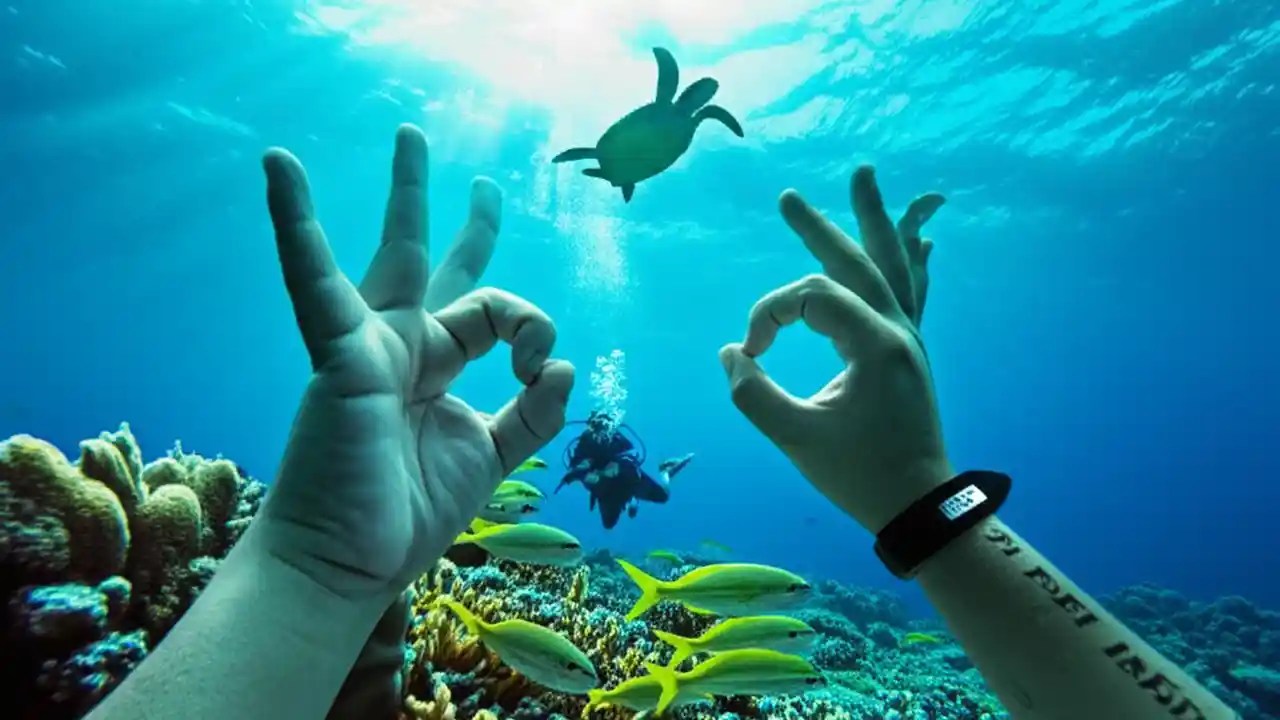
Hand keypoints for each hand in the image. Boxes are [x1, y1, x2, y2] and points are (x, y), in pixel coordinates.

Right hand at [255, 124, 573, 600]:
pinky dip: (296, 226)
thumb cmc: (404, 513)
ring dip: (407, 194)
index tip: (540, 372)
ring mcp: (371, 346)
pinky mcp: (340, 354)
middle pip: (443, 267)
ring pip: (395, 255)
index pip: (495, 315)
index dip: (532, 327)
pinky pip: (314, 279)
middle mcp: (405, 347)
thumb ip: (532, 412)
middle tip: (485, 182)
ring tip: (412, 134)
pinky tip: (280, 171)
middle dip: (470, 223)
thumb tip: (563, 363)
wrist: (347, 564)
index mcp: (437, 369)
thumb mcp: (490, 456)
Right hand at [720, 167, 948, 532]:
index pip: (811, 297)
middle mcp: (897, 330)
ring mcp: (909, 339)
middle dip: (820, 228)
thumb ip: (754, 394)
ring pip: (892, 267)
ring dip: (874, 224)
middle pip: (857, 261)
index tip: (749, 353)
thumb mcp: (796, 439)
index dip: (769, 315)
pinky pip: (912, 293)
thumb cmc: (858, 474)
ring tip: (865, 179)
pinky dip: (910, 262)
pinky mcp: (909, 353)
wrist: (919, 505)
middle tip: (788, 197)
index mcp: (874, 344)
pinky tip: (921, 240)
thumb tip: (732, 354)